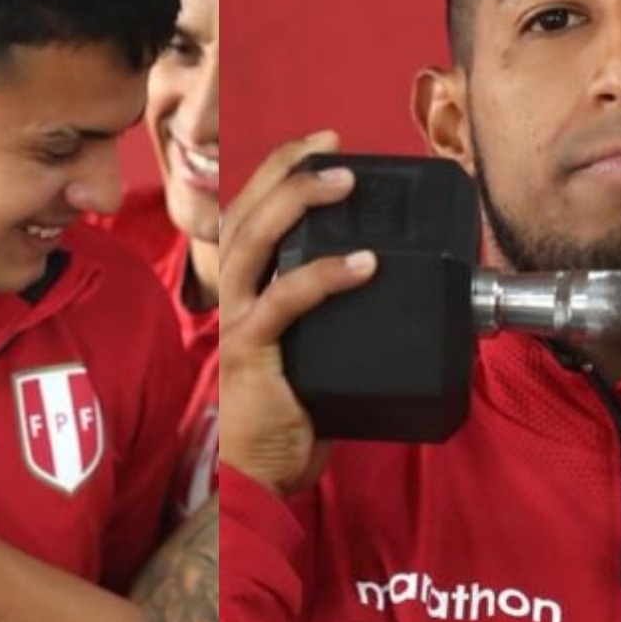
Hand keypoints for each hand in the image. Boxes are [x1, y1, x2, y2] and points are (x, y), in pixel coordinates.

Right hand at [217, 131, 382, 496]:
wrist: (260, 476)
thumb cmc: (289, 415)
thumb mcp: (313, 349)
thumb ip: (332, 313)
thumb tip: (387, 280)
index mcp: (246, 291)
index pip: (252, 214)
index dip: (280, 173)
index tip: (321, 147)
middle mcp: (233, 298)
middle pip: (246, 210)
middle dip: (286, 168)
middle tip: (331, 145)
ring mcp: (237, 322)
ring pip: (254, 241)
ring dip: (299, 203)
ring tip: (344, 182)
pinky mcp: (249, 352)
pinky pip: (285, 302)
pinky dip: (325, 277)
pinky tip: (363, 263)